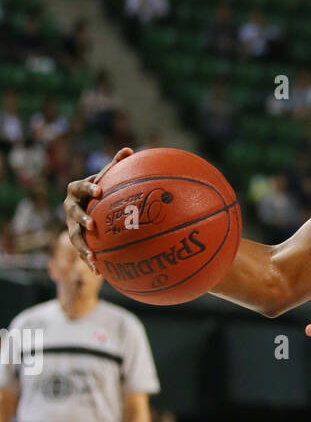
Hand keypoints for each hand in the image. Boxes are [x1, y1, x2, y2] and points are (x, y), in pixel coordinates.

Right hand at [64, 147, 132, 270]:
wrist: (86, 203)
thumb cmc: (100, 188)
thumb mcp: (106, 177)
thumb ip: (115, 165)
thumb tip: (129, 149)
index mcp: (75, 190)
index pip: (79, 187)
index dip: (87, 189)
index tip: (99, 191)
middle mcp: (69, 208)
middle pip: (72, 214)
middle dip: (81, 219)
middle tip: (92, 225)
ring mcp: (71, 225)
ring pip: (73, 237)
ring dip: (82, 247)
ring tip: (92, 257)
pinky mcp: (77, 239)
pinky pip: (81, 251)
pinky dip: (88, 261)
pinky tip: (99, 272)